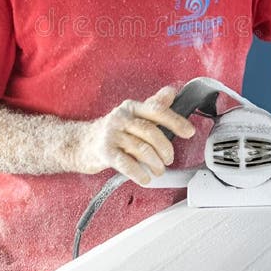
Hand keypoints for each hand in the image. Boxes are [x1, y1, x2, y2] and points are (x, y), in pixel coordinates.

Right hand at [78, 86, 195, 185]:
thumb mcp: (132, 114)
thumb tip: (172, 92)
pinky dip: (139, 173)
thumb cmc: (112, 131)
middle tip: (169, 159)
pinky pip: (126, 163)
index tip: (189, 132)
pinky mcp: (104, 152)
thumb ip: (153, 105)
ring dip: (155, 163)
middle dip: (165, 148)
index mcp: (131, 108)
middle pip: (151, 131)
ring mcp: (111, 134)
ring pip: (141, 149)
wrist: (80, 143)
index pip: (157, 110)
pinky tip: (144, 178)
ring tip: (158, 170)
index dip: (175, 121)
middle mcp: (121, 118)